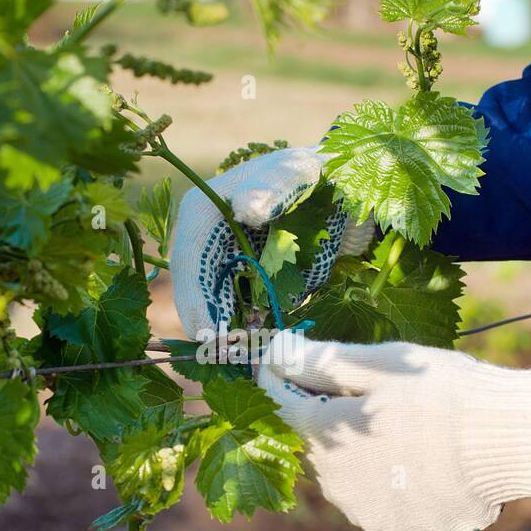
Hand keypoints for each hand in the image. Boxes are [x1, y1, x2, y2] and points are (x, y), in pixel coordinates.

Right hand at [170, 145, 374, 338]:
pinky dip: (251, 333)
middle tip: (235, 357)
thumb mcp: (296, 173)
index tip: (212, 334)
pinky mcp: (248, 284)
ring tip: (252, 357)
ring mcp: (226, 266)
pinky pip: (242, 315)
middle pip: (197, 293)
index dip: (196, 301)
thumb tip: (245, 209)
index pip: (188, 263)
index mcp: (203, 213)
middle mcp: (206, 243)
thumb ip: (273, 187)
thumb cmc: (314, 173)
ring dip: (232, 336)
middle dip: (213, 327)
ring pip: (217, 310)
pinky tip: (266, 347)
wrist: (341, 189)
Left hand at [256, 331, 530, 530]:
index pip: (281, 401)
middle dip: (334, 419)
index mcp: (323, 432)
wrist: (511, 443)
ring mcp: (362, 511)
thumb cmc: (447, 392)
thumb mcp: (383, 364)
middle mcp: (332, 481)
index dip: (283, 378)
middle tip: (376, 395)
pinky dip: (391, 486)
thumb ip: (321, 361)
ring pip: (347, 476)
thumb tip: (273, 351)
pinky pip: (378, 503)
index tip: (290, 362)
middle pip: (318, 442)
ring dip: (362, 456)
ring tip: (407, 432)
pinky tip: (423, 466)